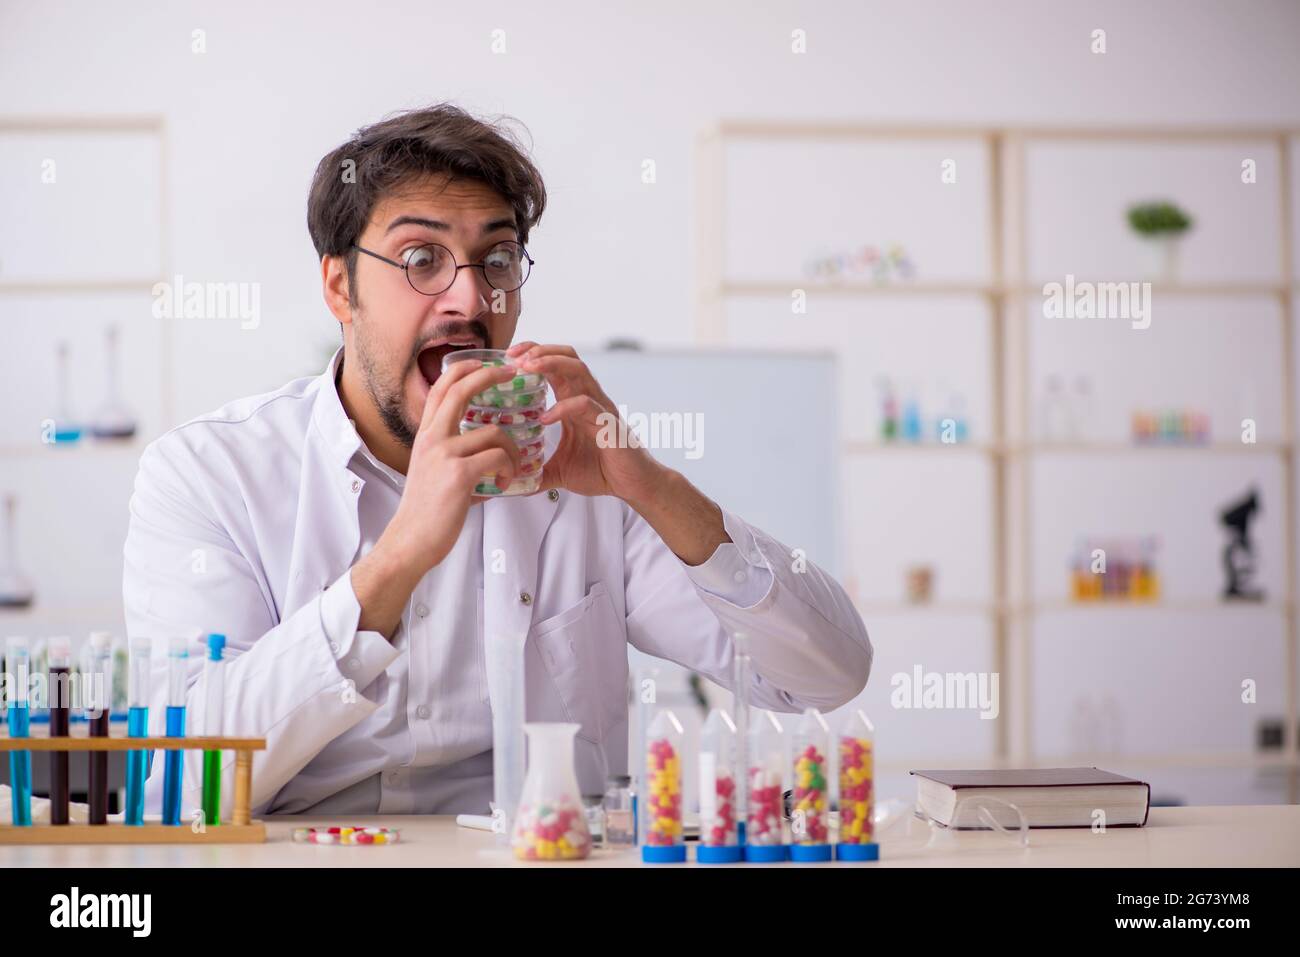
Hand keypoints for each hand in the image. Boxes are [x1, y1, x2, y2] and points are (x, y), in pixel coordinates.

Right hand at [377, 359, 522, 573]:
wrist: (411, 541)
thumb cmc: (426, 511)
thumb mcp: (432, 470)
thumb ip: (452, 453)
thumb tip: (482, 450)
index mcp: (426, 436)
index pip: (441, 388)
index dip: (464, 370)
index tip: (485, 363)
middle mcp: (432, 439)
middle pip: (459, 390)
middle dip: (488, 375)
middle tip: (510, 374)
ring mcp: (444, 454)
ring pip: (493, 433)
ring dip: (512, 451)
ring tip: (510, 470)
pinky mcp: (459, 474)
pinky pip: (498, 458)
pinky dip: (508, 470)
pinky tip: (501, 484)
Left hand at [507, 341, 668, 507]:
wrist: (634, 486)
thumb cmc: (602, 471)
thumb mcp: (559, 471)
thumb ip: (536, 471)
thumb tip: (512, 481)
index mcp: (576, 401)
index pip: (556, 364)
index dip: (533, 353)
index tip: (510, 356)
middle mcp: (589, 398)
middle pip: (568, 356)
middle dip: (540, 350)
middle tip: (515, 357)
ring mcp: (600, 409)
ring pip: (579, 370)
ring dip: (551, 363)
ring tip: (528, 368)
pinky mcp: (609, 425)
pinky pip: (586, 405)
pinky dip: (564, 407)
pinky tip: (545, 419)